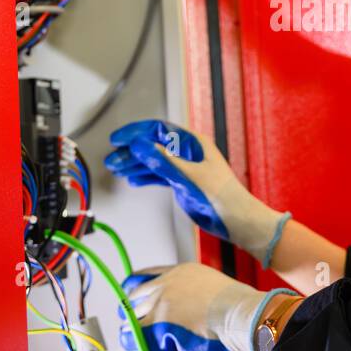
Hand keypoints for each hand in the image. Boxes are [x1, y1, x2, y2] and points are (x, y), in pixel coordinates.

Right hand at [104, 119, 289, 266]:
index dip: (136, 133)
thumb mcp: (188, 176)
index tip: (118, 139)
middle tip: (112, 159)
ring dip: (136, 165)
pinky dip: (146, 177)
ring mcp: (186, 167)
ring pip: (155, 161)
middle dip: (131, 152)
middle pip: (154, 145)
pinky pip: (160, 175)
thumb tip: (140, 145)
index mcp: (193, 143)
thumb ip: (163, 161)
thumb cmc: (222, 196)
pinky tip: (133, 180)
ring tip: (117, 170)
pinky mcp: (184, 183)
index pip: (159, 130)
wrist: (238, 219)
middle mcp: (188, 152)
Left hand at [115, 262, 296, 350]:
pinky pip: (134, 334)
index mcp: (180, 272)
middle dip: (131, 308)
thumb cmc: (238, 307)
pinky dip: (132, 340)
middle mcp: (167, 283)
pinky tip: (133, 343)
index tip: (133, 297)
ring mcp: (161, 302)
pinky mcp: (159, 323)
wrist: (241, 313)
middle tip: (131, 320)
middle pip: (134, 294)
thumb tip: (191, 310)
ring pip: (132, 314)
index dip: (137, 289)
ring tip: (134, 335)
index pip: (146, 276)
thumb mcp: (213, 287)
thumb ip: (195, 293)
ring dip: (132, 325)